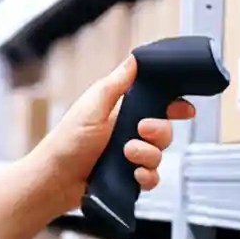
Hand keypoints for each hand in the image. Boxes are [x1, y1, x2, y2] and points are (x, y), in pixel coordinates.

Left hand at [28, 55, 195, 212]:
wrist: (54, 180)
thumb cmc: (67, 141)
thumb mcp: (93, 106)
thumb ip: (116, 84)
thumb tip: (135, 58)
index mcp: (121, 113)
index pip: (156, 105)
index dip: (174, 106)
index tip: (184, 110)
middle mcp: (127, 135)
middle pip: (164, 131)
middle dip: (159, 132)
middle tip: (140, 130)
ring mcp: (128, 158)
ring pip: (158, 156)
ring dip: (148, 155)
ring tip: (126, 155)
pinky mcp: (127, 180)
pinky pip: (151, 178)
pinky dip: (147, 177)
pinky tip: (134, 175)